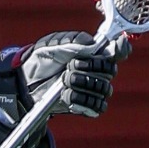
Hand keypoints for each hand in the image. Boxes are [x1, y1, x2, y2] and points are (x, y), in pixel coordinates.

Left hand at [1, 31, 130, 118]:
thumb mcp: (54, 44)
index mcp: (95, 54)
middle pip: (110, 71)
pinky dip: (82, 100)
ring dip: (83, 84)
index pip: (118, 51)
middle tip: (70, 66)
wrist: (28, 82)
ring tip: (64, 81)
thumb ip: (75, 41)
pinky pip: (98, 106)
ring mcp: (94, 90)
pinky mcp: (88, 106)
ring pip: (104, 89)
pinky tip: (68, 95)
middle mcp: (98, 72)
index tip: (111, 49)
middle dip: (90, 68)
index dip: (120, 49)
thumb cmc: (42, 60)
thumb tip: (93, 44)